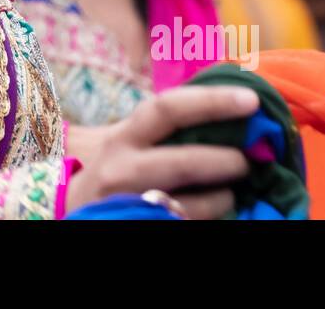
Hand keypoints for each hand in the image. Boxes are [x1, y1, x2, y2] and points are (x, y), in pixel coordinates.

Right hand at [65, 86, 258, 218]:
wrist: (73, 211)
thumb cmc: (117, 169)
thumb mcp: (130, 141)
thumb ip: (167, 127)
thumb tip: (232, 111)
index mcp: (125, 137)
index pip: (168, 108)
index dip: (212, 101)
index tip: (251, 101)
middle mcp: (122, 169)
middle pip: (183, 162)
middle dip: (225, 161)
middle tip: (248, 161)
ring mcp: (128, 203)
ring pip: (189, 205)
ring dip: (221, 199)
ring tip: (229, 194)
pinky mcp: (135, 225)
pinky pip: (182, 223)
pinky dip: (205, 218)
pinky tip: (210, 212)